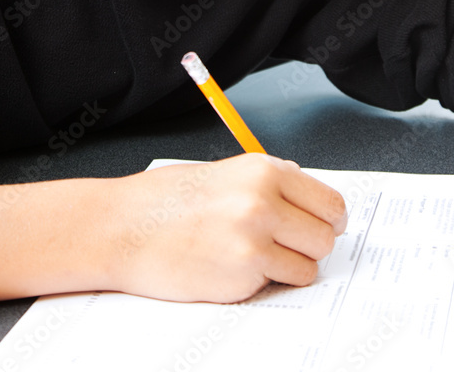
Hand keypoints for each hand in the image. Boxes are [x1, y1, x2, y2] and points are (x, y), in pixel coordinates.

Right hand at [106, 154, 346, 302]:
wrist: (123, 227)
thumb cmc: (166, 201)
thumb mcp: (225, 173)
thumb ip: (268, 184)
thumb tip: (310, 202)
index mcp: (263, 169)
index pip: (329, 201)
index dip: (329, 219)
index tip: (324, 227)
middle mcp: (264, 200)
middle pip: (326, 235)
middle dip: (311, 245)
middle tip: (288, 246)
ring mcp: (254, 238)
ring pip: (310, 264)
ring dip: (292, 267)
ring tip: (258, 258)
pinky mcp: (242, 273)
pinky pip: (282, 283)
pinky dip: (269, 282)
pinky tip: (238, 269)